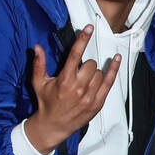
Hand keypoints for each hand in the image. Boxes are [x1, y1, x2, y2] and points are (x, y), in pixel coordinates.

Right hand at [25, 26, 120, 153]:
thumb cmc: (46, 103)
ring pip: (99, 73)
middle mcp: (78, 88)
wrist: (53, 126)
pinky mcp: (97, 103)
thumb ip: (39, 64)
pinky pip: (109, 83)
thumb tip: (37, 47)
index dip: (83, 39)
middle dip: (85, 65)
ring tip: (84, 81)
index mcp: (64, 80)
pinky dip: (114, 70)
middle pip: (91, 64)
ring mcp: (89, 96)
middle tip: (78, 73)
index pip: (75, 55)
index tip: (89, 28)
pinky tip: (116, 59)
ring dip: (94, 73)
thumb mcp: (39, 83)